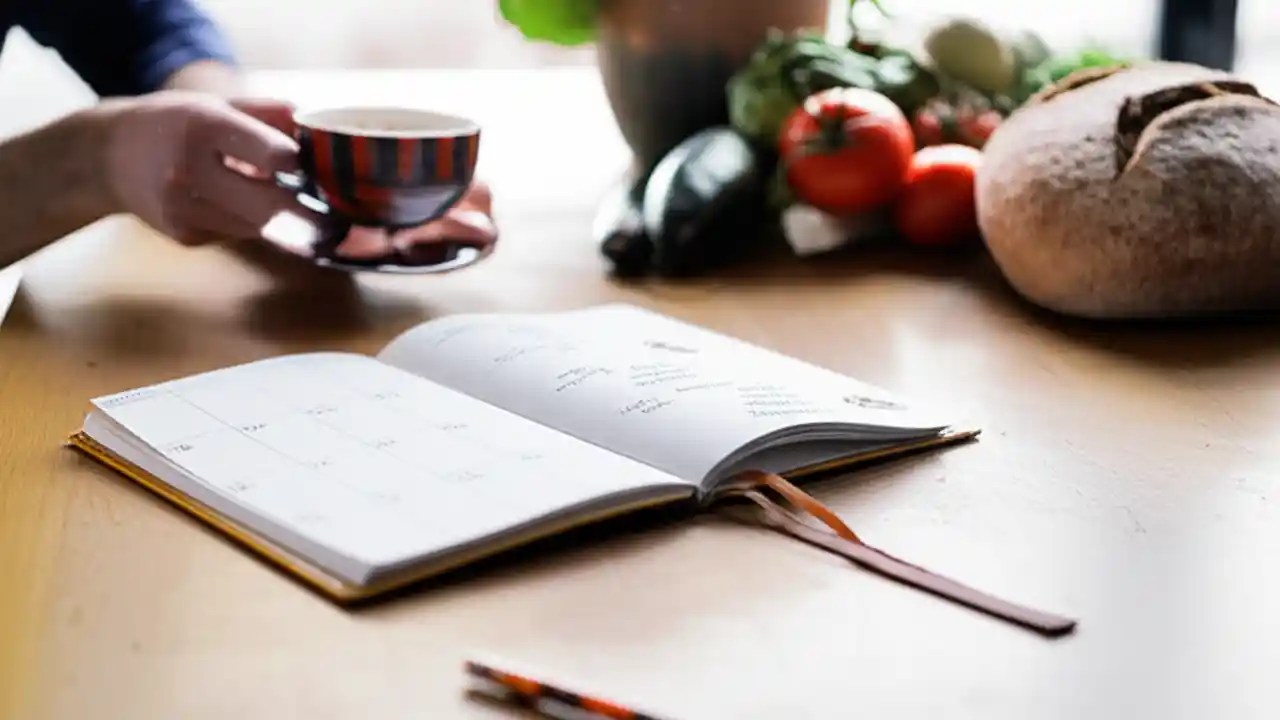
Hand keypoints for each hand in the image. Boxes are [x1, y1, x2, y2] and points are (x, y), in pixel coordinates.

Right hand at [101, 92, 497, 264]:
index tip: (329, 177)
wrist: (107, 156)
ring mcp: (186, 210)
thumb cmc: (176, 124)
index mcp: (203, 127)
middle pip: (268, 206)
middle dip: (313, 220)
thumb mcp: (218, 104)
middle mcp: (190, 171)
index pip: (267, 153)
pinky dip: (257, 227)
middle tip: (347, 226)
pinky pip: (240, 235)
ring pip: (259, 227)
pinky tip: (258, 214)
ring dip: (292, 225)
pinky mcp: (187, 237)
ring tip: (322, 222)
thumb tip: (320, 129)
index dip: (301, 167)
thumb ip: (270, 115)